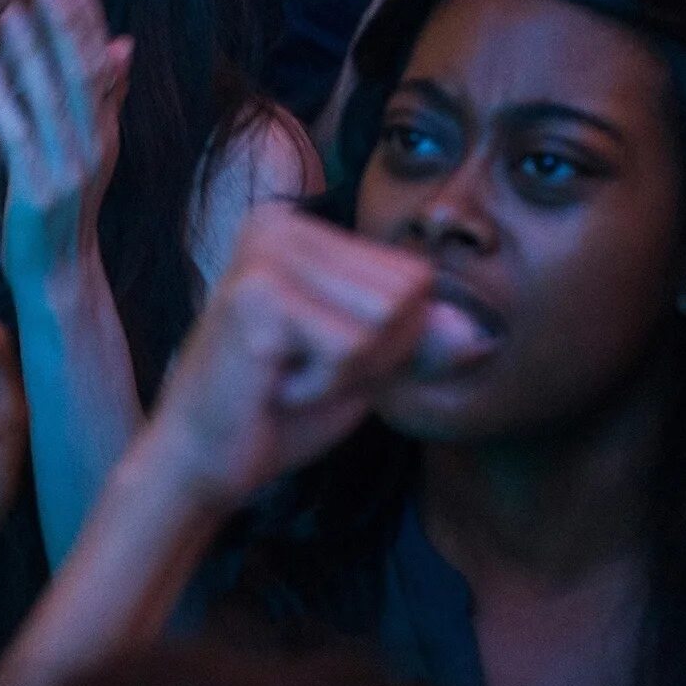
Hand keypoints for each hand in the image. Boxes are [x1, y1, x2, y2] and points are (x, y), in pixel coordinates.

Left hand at [0, 0, 130, 296]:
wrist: (60, 272)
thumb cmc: (67, 203)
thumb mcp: (94, 148)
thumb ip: (106, 96)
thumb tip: (123, 42)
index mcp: (106, 133)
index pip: (102, 69)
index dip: (90, 25)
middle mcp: (93, 146)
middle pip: (80, 75)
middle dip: (62, 26)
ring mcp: (66, 168)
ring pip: (48, 99)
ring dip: (29, 51)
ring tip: (8, 12)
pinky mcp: (35, 189)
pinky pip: (17, 136)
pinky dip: (3, 100)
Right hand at [134, 205, 461, 511]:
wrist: (203, 461)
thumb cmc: (278, 410)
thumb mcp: (366, 367)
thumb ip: (419, 342)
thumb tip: (482, 336)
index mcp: (302, 227)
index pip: (413, 275)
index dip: (392, 339)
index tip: (322, 357)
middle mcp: (280, 224)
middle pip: (405, 291)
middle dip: (373, 353)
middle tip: (304, 371)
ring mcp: (264, 255)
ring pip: (384, 318)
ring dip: (349, 370)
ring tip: (291, 375)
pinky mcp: (257, 297)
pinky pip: (349, 347)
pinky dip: (324, 385)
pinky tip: (275, 385)